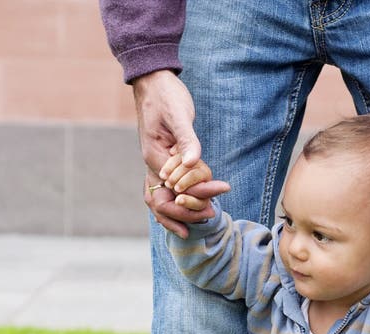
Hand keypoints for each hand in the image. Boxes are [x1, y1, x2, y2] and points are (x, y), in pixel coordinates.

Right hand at [134, 71, 226, 237]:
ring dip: (181, 213)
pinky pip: (166, 192)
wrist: (153, 81)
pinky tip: (192, 211)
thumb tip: (193, 162)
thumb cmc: (166, 95)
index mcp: (154, 156)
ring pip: (162, 201)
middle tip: (211, 214)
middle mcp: (152, 165)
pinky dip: (177, 204)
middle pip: (164, 203)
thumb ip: (187, 140)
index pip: (174, 188)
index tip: (217, 195)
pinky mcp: (163, 163)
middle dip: (187, 212)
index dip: (195, 196)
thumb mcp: (179, 114)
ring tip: (204, 218)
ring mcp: (155, 166)